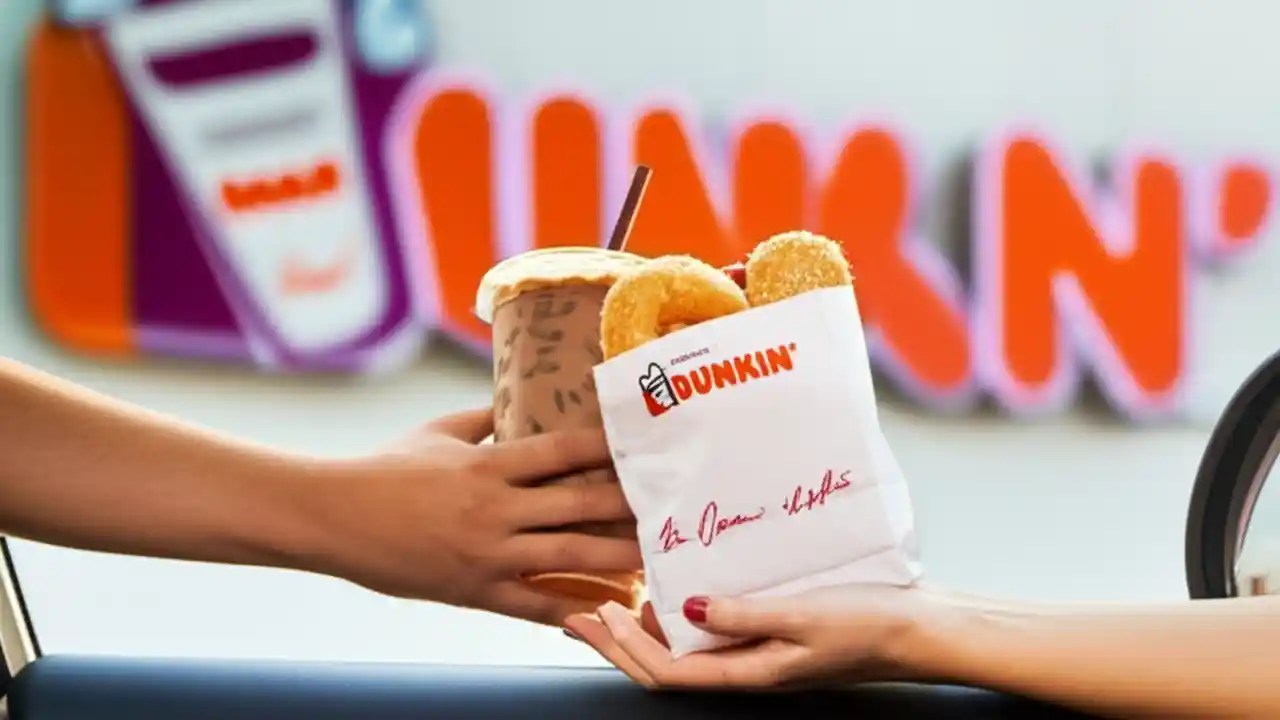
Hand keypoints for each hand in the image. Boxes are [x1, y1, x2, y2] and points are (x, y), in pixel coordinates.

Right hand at [299, 407, 640, 625]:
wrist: (333, 516)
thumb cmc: (384, 469)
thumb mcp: (436, 433)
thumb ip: (481, 418)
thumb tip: (512, 398)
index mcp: (488, 464)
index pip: (561, 451)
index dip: (606, 448)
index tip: (643, 444)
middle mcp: (495, 508)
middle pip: (578, 506)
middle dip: (628, 507)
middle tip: (671, 506)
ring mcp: (487, 553)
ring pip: (567, 557)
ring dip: (616, 558)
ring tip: (655, 559)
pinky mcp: (474, 591)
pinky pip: (534, 606)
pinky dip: (572, 611)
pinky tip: (606, 613)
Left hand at [565, 584, 954, 688]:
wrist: (917, 630)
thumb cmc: (867, 623)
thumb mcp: (804, 616)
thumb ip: (745, 615)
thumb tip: (685, 610)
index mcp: (749, 674)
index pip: (666, 673)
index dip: (622, 649)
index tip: (590, 614)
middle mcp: (744, 670)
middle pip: (662, 666)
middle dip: (615, 643)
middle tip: (574, 614)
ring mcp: (754, 656)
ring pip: (682, 651)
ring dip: (641, 630)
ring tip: (609, 599)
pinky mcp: (767, 637)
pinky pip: (709, 634)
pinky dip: (677, 618)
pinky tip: (668, 592)